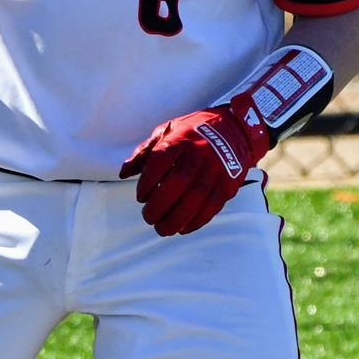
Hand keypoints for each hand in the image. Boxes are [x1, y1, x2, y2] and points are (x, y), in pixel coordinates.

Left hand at [118, 105, 269, 236]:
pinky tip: (183, 228)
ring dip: (176, 219)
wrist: (235, 129)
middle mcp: (199, 154)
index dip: (147, 183)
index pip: (160, 162)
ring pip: (195, 199)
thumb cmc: (194, 132)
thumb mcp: (167, 132)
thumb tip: (124, 173)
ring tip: (162, 229)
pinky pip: (212, 207)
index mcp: (181, 140)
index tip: (141, 197)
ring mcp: (216, 169)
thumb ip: (144, 152)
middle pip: (178, 184)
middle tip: (148, 218)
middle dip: (160, 206)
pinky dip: (196, 221)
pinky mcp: (228, 184)